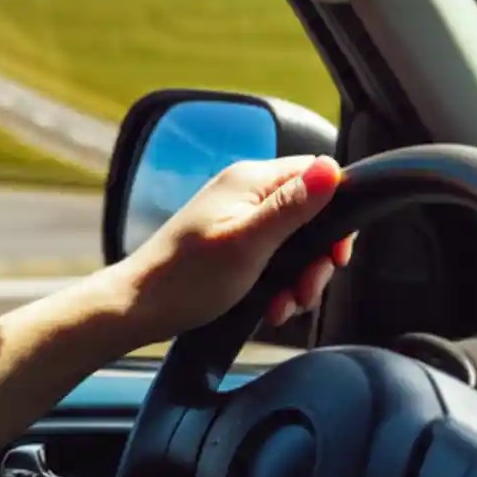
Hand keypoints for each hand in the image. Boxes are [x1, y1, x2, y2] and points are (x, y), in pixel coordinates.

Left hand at [110, 155, 354, 345]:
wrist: (139, 307)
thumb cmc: (187, 278)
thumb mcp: (249, 243)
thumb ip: (292, 207)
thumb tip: (331, 168)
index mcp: (250, 180)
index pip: (316, 173)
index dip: (336, 213)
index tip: (334, 255)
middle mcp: (246, 192)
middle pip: (310, 214)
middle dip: (315, 259)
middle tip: (304, 291)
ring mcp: (238, 218)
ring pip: (294, 242)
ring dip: (298, 279)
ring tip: (283, 307)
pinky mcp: (232, 244)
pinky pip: (272, 259)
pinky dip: (278, 285)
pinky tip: (270, 307)